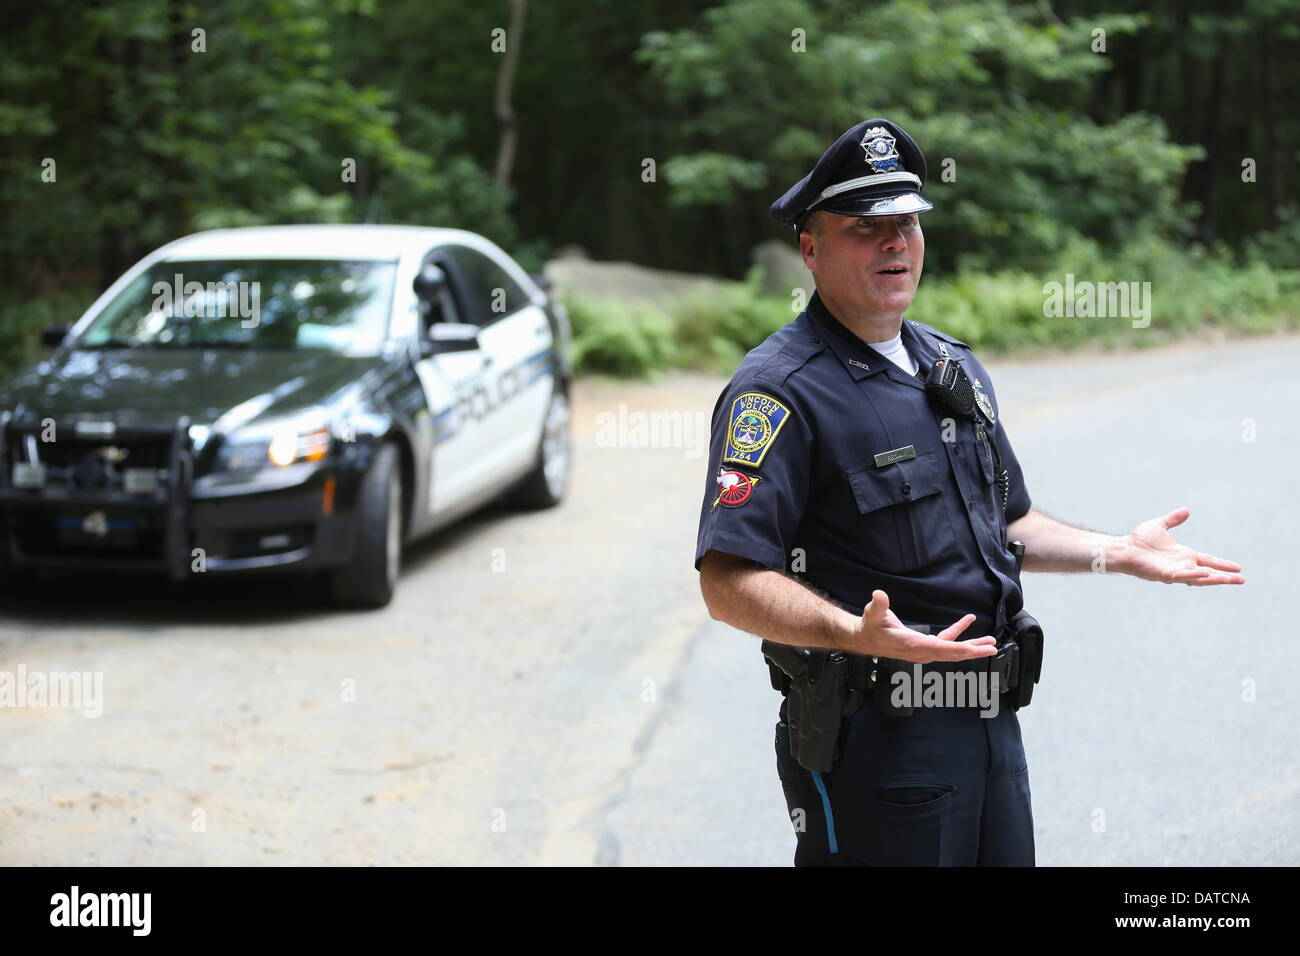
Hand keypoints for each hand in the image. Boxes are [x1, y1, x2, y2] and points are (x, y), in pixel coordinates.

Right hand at [856, 589, 997, 662]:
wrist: (864, 638)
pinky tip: (967, 622)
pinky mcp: (924, 646)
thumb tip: (879, 595)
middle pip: (952, 654)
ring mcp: (924, 650)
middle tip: (992, 648)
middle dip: (973, 651)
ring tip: (990, 642)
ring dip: (971, 646)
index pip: (939, 649)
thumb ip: (877, 605)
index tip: (974, 649)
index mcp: (911, 644)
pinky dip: (957, 633)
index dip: (958, 649)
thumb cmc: (870, 627)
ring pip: (952, 650)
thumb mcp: (872, 614)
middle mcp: (921, 651)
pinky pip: (945, 642)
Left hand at [1117, 507, 1244, 585]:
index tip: (1238, 568)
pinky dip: (1195, 575)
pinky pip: (1183, 576)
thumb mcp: (1160, 526)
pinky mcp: (1165, 574)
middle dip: (1225, 577)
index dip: (1222, 565)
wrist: (1123, 548)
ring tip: (1234, 580)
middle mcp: (1182, 565)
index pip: (1208, 561)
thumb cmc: (1139, 540)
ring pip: (1200, 578)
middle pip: (1209, 573)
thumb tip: (1186, 510)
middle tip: (1242, 580)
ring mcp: (1175, 571)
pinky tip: (1207, 573)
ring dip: (1216, 579)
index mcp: (1184, 555)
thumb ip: (1173, 520)